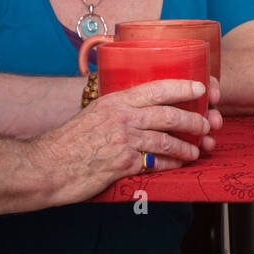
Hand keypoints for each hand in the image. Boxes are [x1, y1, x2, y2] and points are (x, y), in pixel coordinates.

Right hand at [41, 78, 219, 202]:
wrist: (46, 166)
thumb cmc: (68, 141)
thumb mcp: (93, 113)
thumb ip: (117, 110)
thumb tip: (138, 111)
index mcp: (116, 101)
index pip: (157, 88)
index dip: (182, 87)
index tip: (201, 88)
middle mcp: (122, 118)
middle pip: (168, 115)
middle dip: (193, 120)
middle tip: (206, 124)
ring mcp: (124, 141)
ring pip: (166, 140)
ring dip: (186, 146)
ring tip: (197, 149)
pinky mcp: (123, 164)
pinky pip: (155, 163)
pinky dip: (171, 164)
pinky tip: (178, 165)